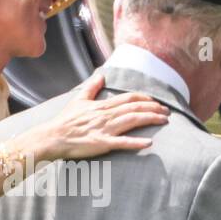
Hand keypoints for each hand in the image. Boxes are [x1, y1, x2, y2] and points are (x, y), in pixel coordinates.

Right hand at [20, 74, 169, 161]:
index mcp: (102, 105)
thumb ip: (91, 87)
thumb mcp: (78, 100)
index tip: (156, 100)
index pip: (128, 98)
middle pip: (134, 107)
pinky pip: (121, 142)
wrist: (52, 136)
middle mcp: (106, 115)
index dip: (144, 98)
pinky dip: (135, 143)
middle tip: (168, 111)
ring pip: (132, 121)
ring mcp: (104, 129)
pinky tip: (148, 143)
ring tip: (164, 121)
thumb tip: (102, 76)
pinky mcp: (101, 143)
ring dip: (150, 119)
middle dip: (153, 108)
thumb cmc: (65, 120)